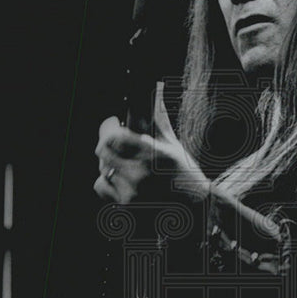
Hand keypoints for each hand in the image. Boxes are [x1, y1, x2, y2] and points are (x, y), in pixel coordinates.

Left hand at [93, 83, 209, 204]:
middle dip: (107, 144)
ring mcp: (132, 194)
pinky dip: (108, 183)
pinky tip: (123, 182)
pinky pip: (102, 187)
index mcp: (153, 155)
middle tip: (115, 143)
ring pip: (101, 170)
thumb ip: (157, 117)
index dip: (108, 127)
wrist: (194, 212)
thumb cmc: (185, 175)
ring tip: (126, 166)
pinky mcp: (126, 209)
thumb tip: (155, 84)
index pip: (113, 136)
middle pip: (102, 152)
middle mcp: (140, 175)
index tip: (113, 123)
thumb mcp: (172, 146)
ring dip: (109, 165)